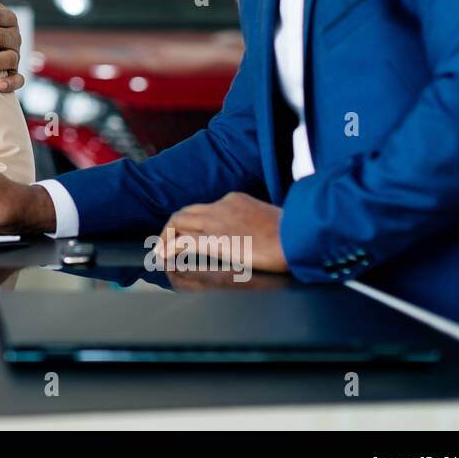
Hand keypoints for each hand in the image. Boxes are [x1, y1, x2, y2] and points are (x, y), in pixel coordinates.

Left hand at [154, 192, 287, 273]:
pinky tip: (165, 257)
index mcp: (235, 200)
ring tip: (160, 251)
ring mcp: (216, 222)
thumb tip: (252, 235)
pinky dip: (170, 248)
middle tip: (165, 242)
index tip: (187, 232)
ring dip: (165, 237)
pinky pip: (183, 242)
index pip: (204, 207)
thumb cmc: (292, 234)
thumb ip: (253, 223)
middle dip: (172, 227)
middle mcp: (221, 206)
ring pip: (178, 223)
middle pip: (185, 212)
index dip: (191, 220)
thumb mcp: (269, 219)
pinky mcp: (215, 240)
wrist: (298, 237)